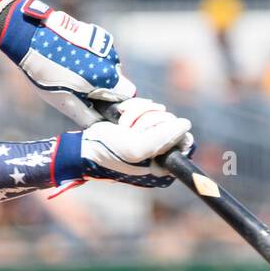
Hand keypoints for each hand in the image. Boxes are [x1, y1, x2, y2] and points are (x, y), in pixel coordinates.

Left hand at [0, 0, 136, 126]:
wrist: (31, 37)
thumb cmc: (46, 72)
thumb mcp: (64, 101)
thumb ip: (86, 116)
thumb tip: (99, 124)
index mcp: (108, 77)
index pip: (128, 94)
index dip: (115, 101)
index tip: (100, 103)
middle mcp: (112, 59)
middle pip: (118, 79)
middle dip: (103, 87)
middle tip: (80, 90)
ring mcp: (104, 43)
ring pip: (108, 65)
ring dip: (96, 72)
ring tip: (70, 72)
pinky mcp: (95, 33)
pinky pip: (99, 52)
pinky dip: (90, 58)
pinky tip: (69, 58)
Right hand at [57, 97, 193, 188]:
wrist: (84, 146)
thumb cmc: (109, 152)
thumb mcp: (138, 148)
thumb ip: (164, 136)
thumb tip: (185, 123)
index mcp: (164, 164)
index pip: (184, 139)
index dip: (167, 130)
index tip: (148, 133)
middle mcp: (160, 150)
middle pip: (171, 122)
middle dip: (147, 121)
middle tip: (130, 131)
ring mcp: (150, 136)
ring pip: (159, 111)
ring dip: (138, 114)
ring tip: (123, 125)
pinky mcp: (139, 123)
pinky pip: (147, 106)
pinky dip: (134, 107)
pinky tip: (121, 115)